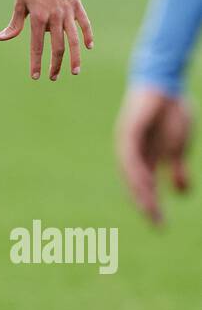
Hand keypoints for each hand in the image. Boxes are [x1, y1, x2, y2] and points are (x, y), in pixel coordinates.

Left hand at [0, 0, 92, 79]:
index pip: (37, 47)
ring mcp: (67, 12)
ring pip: (73, 40)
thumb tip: (0, 38)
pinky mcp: (76, 5)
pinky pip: (84, 23)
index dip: (36, 63)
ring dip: (74, 57)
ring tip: (74, 71)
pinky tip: (89, 47)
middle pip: (57, 48)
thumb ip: (14, 25)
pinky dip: (88, 35)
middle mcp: (54, 18)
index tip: (36, 76)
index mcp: (38, 18)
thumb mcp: (19, 5)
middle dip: (55, 65)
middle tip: (53, 77)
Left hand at [115, 85, 192, 224]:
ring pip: (131, 172)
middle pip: (136, 183)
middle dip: (145, 202)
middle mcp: (133, 153)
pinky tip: (144, 182)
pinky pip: (130, 155)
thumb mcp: (178, 147)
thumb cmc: (172, 113)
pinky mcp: (128, 131)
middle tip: (155, 221)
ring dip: (140, 190)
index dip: (153, 205)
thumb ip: (177, 169)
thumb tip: (181, 193)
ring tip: (149, 207)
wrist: (167, 85)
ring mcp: (128, 142)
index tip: (160, 225)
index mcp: (146, 158)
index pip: (146, 187)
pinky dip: (136, 170)